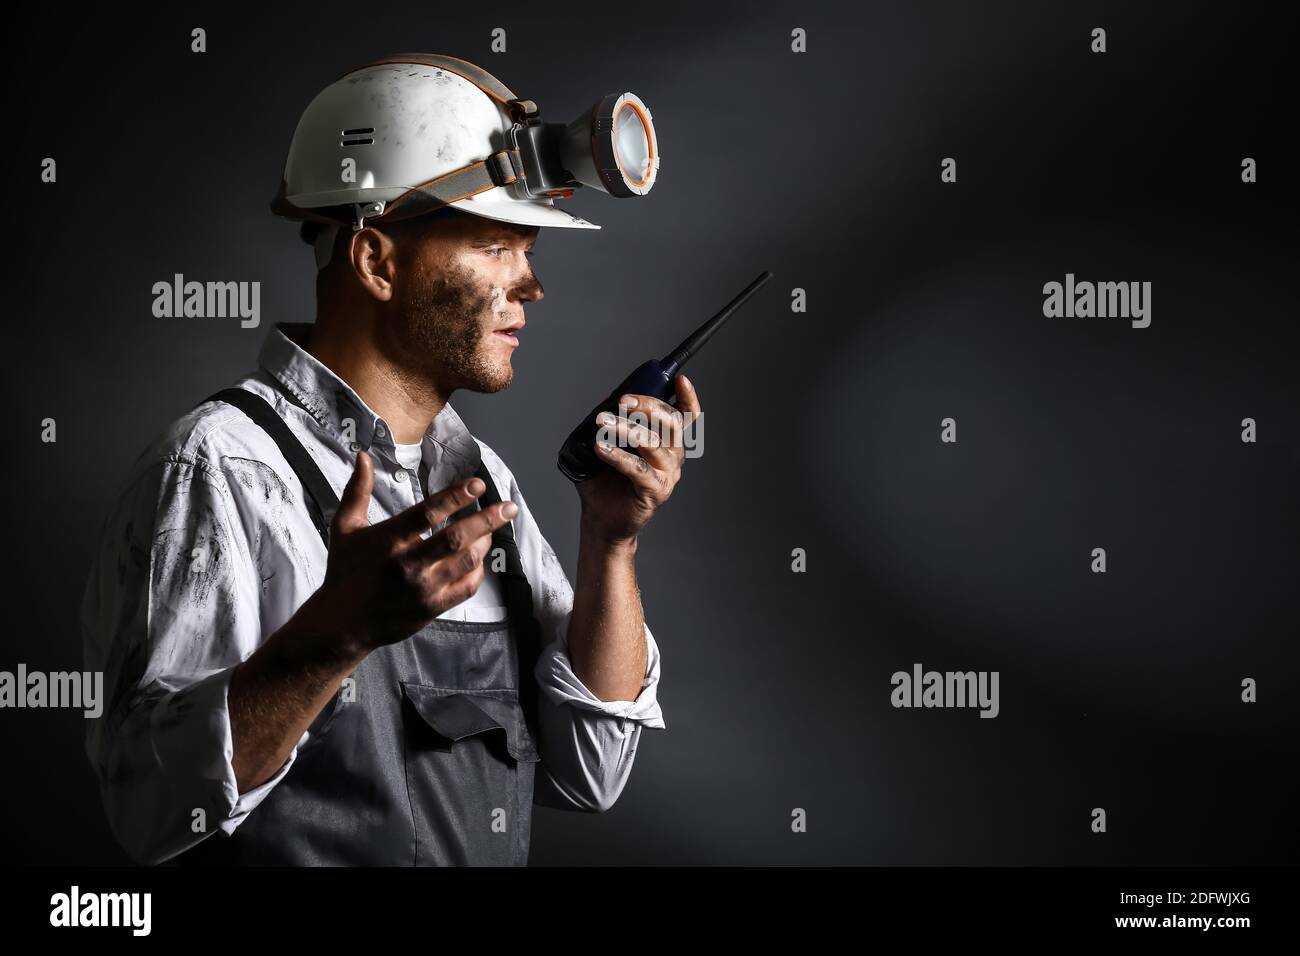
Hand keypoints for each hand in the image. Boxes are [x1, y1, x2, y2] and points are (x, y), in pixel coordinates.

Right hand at [312, 452, 517, 654]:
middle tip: (509, 507)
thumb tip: (364, 456)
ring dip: (485, 542)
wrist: (343, 622)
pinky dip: (478, 571)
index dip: (455, 497)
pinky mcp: (432, 607)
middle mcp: (408, 563)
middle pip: (455, 538)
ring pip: (465, 562)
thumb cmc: (345, 571)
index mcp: (388, 539)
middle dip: (487, 520)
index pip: (428, 513)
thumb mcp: (344, 528)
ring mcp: (422, 587)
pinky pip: (465, 588)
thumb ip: (358, 491)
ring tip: (495, 527)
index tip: (477, 484)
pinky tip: (481, 558)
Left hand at [577, 373, 700, 543]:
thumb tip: (604, 400)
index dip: (687, 398)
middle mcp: (673, 457)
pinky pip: (638, 468)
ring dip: (626, 429)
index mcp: (667, 443)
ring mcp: (667, 474)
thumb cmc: (606, 482)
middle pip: (672, 423)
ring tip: (602, 422)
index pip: (686, 418)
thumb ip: (612, 424)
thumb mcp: (609, 445)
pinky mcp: (655, 491)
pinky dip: (618, 455)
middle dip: (648, 406)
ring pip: (653, 443)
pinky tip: (601, 448)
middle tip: (623, 401)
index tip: (680, 380)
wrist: (602, 519)